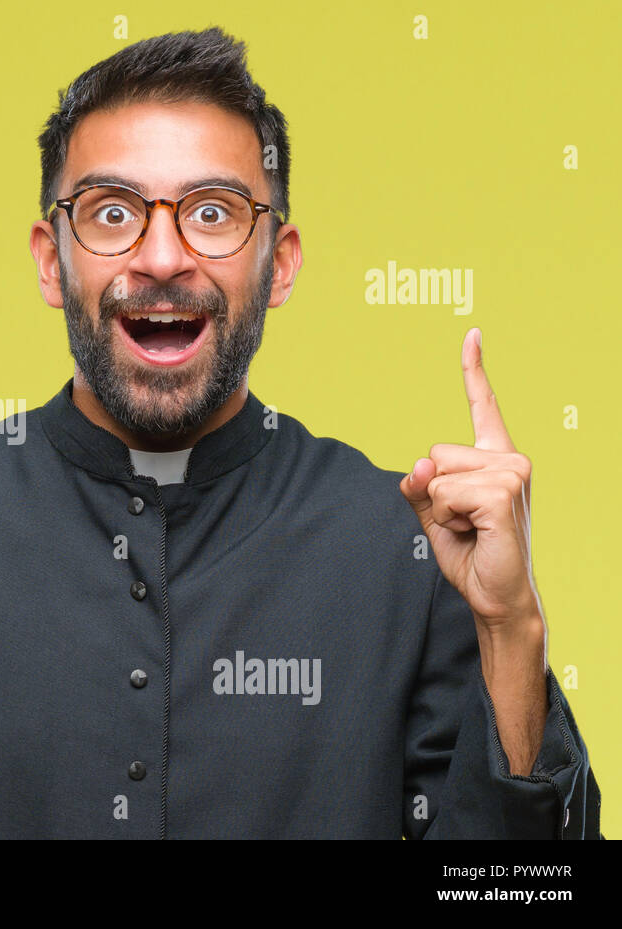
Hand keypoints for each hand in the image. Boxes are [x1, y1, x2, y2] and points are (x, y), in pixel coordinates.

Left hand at [399, 328, 543, 630]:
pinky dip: (447, 517)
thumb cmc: (469, 553)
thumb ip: (420, 484)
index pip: (483, 406)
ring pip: (436, 476)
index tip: (471, 334)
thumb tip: (419, 465)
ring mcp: (512, 473)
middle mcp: (509, 458)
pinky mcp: (504, 493)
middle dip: (433, 492)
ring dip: (441, 509)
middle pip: (433, 454)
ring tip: (470, 529)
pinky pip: (444, 493)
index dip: (474, 370)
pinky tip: (474, 532)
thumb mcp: (433, 513)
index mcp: (494, 458)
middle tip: (462, 522)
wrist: (494, 594)